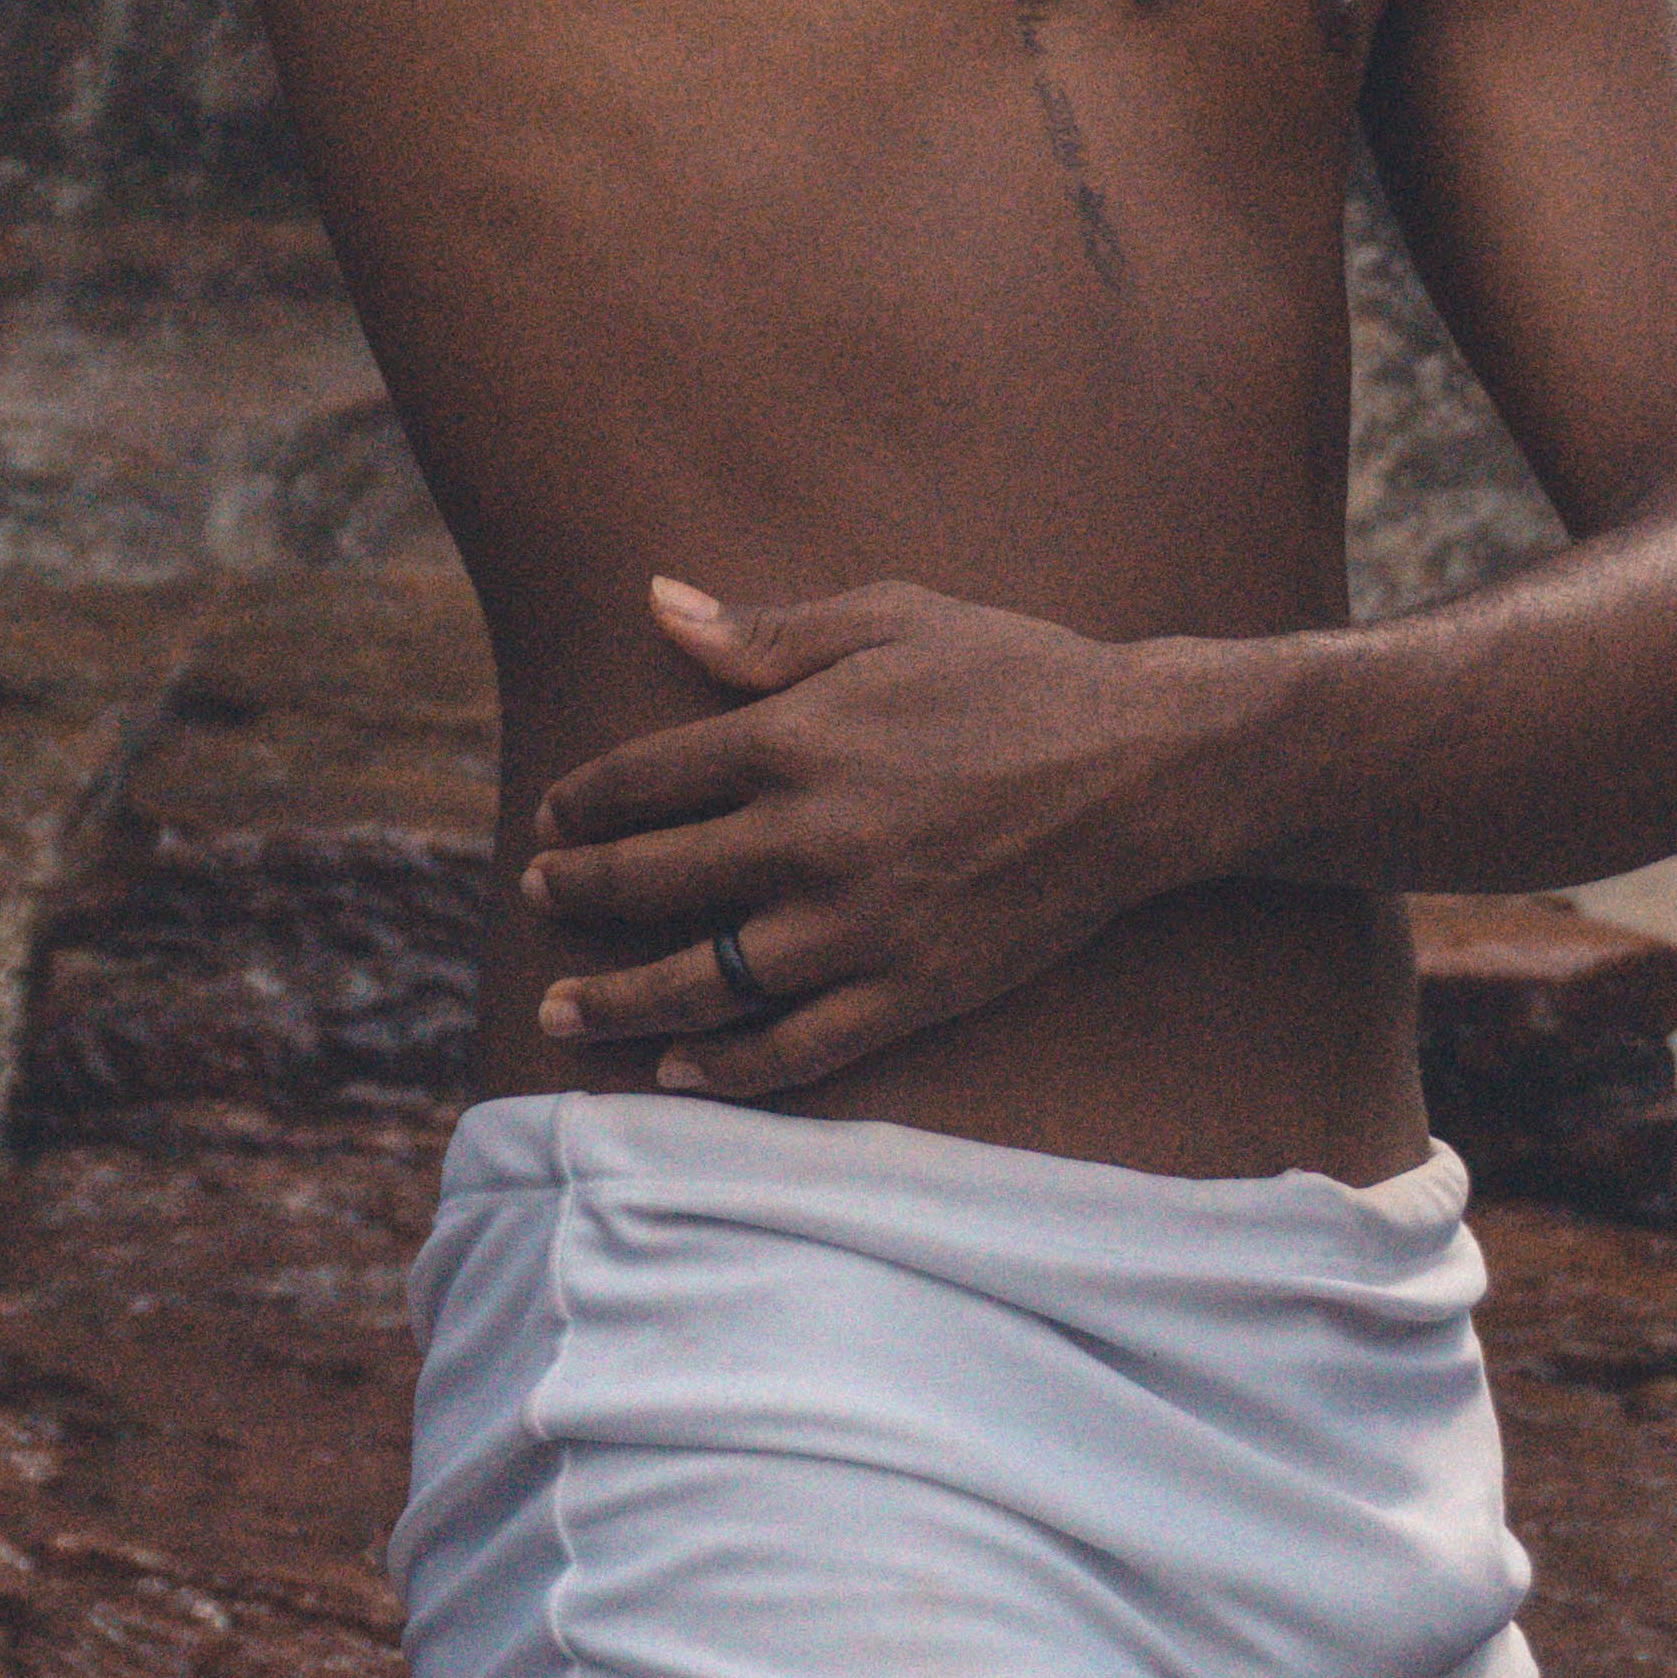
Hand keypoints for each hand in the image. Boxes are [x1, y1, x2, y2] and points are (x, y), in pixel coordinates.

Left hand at [523, 574, 1254, 1098]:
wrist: (1140, 768)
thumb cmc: (1014, 673)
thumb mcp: (888, 618)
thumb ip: (763, 631)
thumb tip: (658, 605)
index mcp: (792, 740)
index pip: (646, 780)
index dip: (584, 801)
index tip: (551, 814)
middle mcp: (809, 840)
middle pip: (654, 882)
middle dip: (579, 891)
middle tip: (535, 896)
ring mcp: (859, 928)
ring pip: (706, 982)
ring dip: (621, 1000)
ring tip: (564, 1009)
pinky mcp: (912, 990)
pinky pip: (797, 1049)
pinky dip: (728, 1069)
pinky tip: (677, 1072)